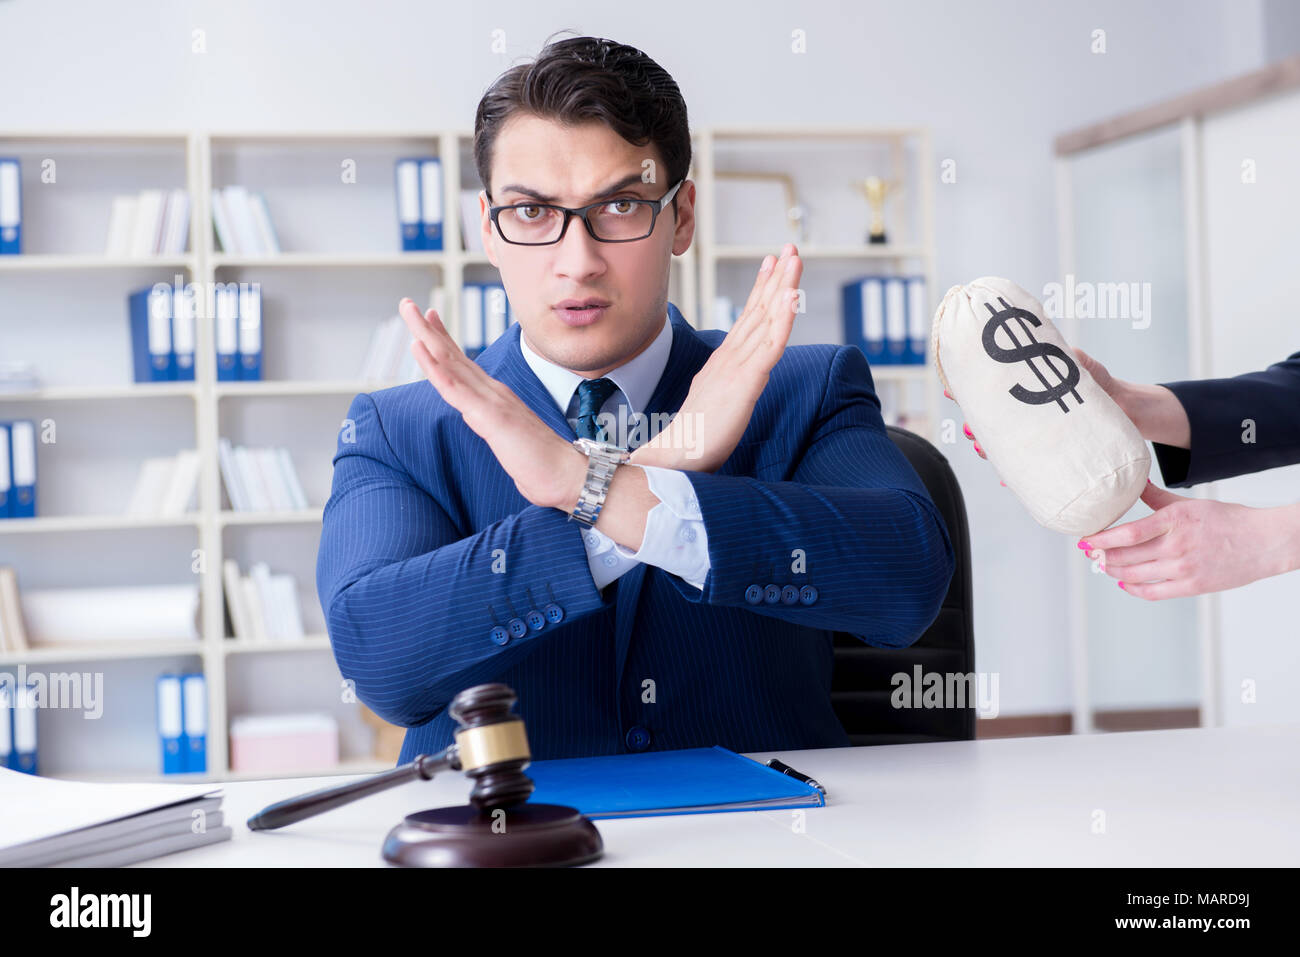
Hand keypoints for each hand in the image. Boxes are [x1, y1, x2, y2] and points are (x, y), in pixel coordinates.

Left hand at [399, 297, 583, 509]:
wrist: (567, 475)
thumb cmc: (543, 464)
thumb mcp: (511, 442)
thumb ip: (496, 428)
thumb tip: (481, 422)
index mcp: (498, 398)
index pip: (464, 364)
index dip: (444, 340)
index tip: (430, 318)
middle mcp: (494, 392)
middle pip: (453, 356)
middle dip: (428, 328)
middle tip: (408, 303)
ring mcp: (492, 401)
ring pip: (450, 363)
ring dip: (426, 335)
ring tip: (408, 310)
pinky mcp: (490, 415)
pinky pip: (455, 388)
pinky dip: (435, 366)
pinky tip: (419, 347)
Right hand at [631, 243, 801, 471]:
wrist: (676, 454)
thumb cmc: (694, 438)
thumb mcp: (714, 404)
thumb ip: (725, 388)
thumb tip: (736, 383)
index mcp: (723, 361)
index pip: (747, 319)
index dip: (762, 290)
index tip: (772, 266)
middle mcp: (730, 356)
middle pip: (758, 309)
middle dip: (776, 277)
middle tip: (788, 249)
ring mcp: (738, 365)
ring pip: (766, 318)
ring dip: (782, 286)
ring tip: (793, 258)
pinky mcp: (747, 380)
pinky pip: (771, 344)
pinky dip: (782, 318)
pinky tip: (791, 297)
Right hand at [951, 347, 1123, 482]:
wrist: (1125, 407)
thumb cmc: (1099, 384)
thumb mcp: (1080, 365)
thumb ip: (1064, 358)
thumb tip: (1047, 348)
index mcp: (1026, 391)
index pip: (992, 393)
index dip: (968, 392)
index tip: (951, 390)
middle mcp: (1028, 416)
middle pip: (991, 423)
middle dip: (974, 427)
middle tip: (969, 429)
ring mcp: (1039, 435)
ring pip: (1004, 446)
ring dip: (989, 451)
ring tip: (983, 451)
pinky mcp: (1054, 453)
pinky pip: (1030, 468)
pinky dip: (1016, 476)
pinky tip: (1007, 481)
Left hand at [1077, 482, 1299, 599]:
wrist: (1264, 542)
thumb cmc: (1228, 520)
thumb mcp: (1191, 503)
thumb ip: (1158, 498)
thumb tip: (1136, 483)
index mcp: (1176, 520)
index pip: (1128, 533)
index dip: (1102, 539)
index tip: (1085, 539)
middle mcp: (1178, 545)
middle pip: (1126, 556)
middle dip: (1101, 556)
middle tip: (1089, 553)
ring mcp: (1184, 567)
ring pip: (1135, 575)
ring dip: (1113, 571)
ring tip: (1103, 565)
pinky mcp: (1192, 586)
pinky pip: (1153, 592)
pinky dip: (1133, 589)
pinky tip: (1123, 583)